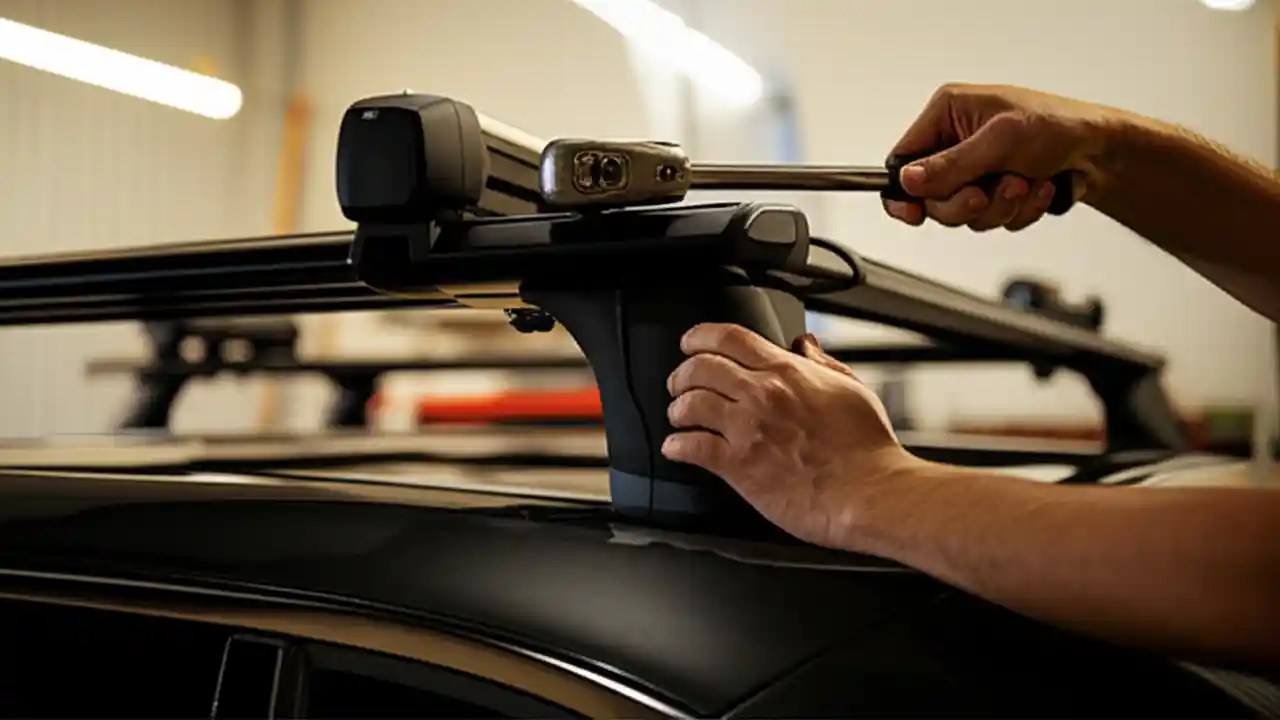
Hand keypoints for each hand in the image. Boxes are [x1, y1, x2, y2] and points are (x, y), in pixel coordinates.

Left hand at [661, 323, 918, 548]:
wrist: (870, 491)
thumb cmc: (867, 448)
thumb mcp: (851, 389)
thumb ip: (823, 364)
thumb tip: (805, 344)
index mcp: (788, 372)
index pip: (730, 338)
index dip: (700, 336)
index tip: (690, 342)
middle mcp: (762, 394)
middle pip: (701, 367)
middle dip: (682, 374)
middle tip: (679, 383)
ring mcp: (748, 429)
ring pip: (690, 404)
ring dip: (677, 409)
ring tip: (678, 416)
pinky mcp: (739, 466)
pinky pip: (692, 447)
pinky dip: (677, 445)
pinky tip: (676, 448)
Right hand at [885, 83, 1113, 231]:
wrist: (1100, 151)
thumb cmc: (1058, 125)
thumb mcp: (1000, 141)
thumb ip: (951, 164)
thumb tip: (909, 181)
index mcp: (947, 114)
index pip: (902, 160)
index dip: (904, 191)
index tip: (913, 213)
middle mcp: (954, 142)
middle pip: (930, 197)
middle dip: (965, 202)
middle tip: (985, 193)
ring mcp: (973, 170)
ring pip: (961, 213)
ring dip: (998, 206)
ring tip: (1025, 183)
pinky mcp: (992, 191)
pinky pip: (989, 220)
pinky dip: (1016, 211)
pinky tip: (1035, 189)